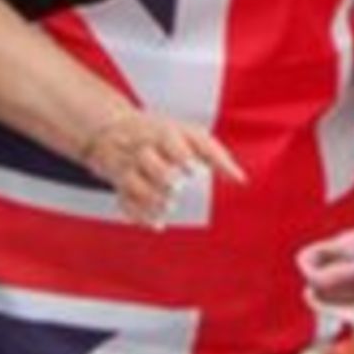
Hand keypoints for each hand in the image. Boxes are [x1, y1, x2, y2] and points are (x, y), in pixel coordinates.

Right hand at [79, 109, 243, 228]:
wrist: (114, 130)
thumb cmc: (164, 135)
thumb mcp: (190, 134)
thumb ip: (215, 154)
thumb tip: (240, 179)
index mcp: (163, 133)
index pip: (169, 140)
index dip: (181, 154)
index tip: (193, 168)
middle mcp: (143, 148)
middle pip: (147, 159)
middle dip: (162, 174)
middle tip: (176, 187)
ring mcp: (127, 165)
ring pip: (132, 181)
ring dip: (150, 197)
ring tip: (169, 206)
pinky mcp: (118, 183)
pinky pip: (123, 200)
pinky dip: (139, 214)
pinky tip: (157, 223)